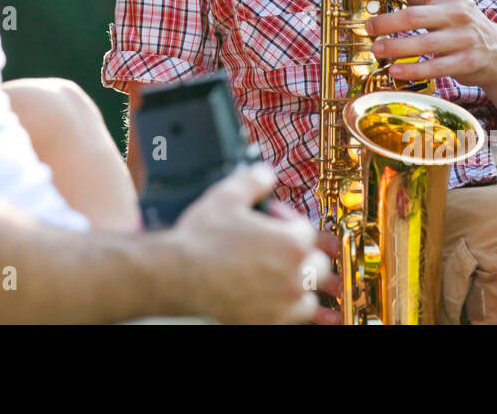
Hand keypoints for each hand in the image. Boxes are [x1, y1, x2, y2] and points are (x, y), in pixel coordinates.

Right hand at [170, 164, 336, 323]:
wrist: (177, 275)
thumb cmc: (201, 239)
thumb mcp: (227, 196)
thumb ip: (254, 180)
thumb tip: (266, 173)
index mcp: (291, 243)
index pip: (308, 231)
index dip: (289, 222)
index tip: (273, 221)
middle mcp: (293, 276)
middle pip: (319, 266)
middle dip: (303, 255)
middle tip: (282, 250)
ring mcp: (282, 303)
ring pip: (310, 298)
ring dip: (302, 288)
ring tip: (285, 281)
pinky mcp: (267, 322)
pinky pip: (292, 321)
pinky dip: (289, 312)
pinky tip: (279, 305)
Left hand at [353, 0, 496, 92]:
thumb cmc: (459, 23)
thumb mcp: (443, 1)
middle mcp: (457, 12)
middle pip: (413, 15)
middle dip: (385, 22)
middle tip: (367, 27)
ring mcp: (464, 37)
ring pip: (423, 43)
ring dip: (394, 47)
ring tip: (376, 48)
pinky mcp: (466, 62)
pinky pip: (434, 67)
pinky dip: (412, 70)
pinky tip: (394, 70)